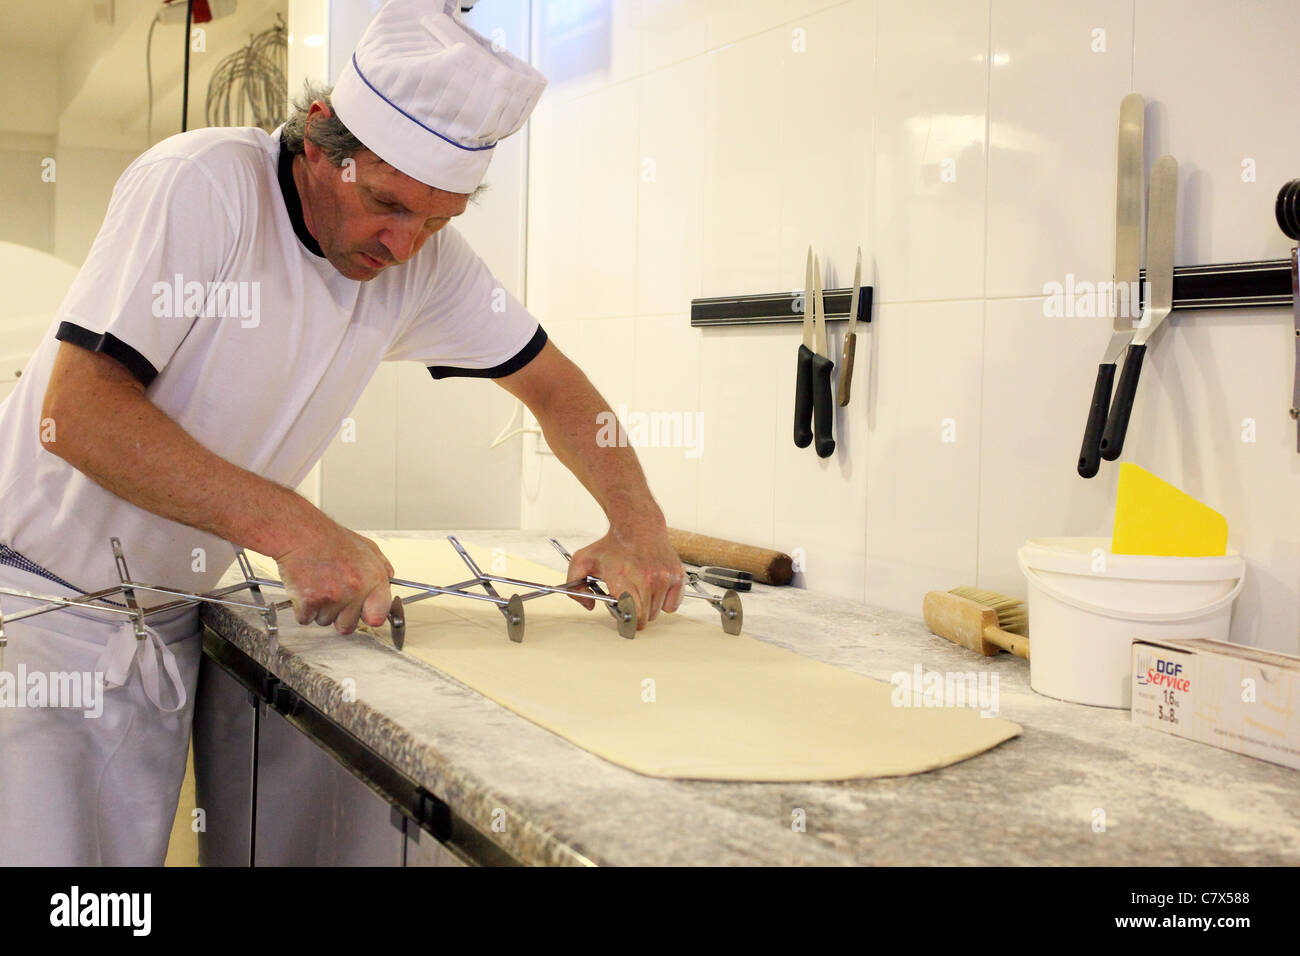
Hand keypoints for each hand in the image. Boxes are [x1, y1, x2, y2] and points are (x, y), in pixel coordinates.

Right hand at [273, 514, 393, 635]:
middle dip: (339, 615)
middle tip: (332, 594)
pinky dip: (302, 609)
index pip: (378, 616)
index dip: (368, 616)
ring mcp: (333, 597)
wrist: (301, 533)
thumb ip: (381, 568)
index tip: (362, 613)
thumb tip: (388, 582)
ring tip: (318, 585)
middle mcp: (356, 590)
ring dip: (319, 609)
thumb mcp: (367, 548)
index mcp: (373, 579)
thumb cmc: (330, 539)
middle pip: (348, 625)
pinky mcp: (310, 601)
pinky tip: (305, 588)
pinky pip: (305, 619)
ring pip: (325, 621)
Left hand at [564, 524, 684, 629]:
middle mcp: (647, 578)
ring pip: (658, 612)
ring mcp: (664, 577)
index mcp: (622, 577)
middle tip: (628, 598)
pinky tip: (654, 587)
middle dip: (635, 613)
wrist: (638, 525)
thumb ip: (575, 586)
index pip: (631, 616)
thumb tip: (589, 605)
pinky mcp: (677, 576)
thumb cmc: (612, 545)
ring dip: (649, 606)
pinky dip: (664, 601)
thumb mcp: (583, 561)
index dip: (624, 619)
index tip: (621, 613)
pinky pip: (672, 606)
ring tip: (640, 589)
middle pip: (644, 618)